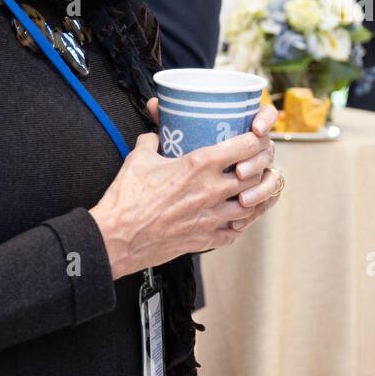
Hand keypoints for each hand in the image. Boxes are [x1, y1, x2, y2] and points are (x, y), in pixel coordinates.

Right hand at [88, 99, 282, 278]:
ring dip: (253, 197)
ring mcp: (211, 217)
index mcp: (199, 166)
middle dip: (259, 168)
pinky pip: (234, 233)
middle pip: (254, 176)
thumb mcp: (139, 159)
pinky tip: (235, 220)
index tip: (256, 138)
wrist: (115, 237)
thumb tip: (154, 137)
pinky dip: (238, 225)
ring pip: (250, 205)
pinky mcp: (205, 239)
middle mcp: (211, 191)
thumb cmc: (126, 200)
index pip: (245, 147)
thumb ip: (151, 142)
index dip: (256, 140)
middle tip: (255, 164)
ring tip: (249, 192)